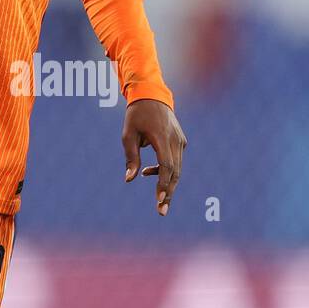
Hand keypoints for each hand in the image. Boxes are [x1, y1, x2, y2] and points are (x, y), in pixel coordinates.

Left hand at [122, 99, 187, 215]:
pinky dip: (166, 171)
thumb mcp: (128, 135)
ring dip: (167, 184)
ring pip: (177, 169)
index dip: (163, 184)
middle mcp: (175, 140)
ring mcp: (180, 141)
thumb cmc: (136, 115)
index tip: (159, 199)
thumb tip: (129, 179)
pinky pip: (176, 161)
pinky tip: (150, 172)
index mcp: (162, 137)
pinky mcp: (181, 141)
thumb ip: (131, 157)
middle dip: (168, 192)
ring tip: (157, 198)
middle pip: (175, 172)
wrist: (152, 96)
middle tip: (161, 211)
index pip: (166, 166)